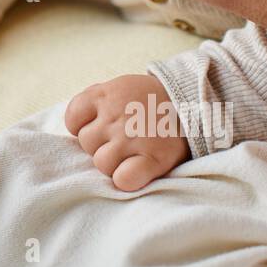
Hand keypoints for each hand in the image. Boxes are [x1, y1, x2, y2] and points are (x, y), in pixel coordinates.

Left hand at [64, 74, 189, 189]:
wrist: (193, 104)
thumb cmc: (151, 100)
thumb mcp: (121, 87)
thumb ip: (96, 100)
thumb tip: (75, 125)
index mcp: (105, 95)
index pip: (73, 119)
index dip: (84, 126)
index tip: (100, 126)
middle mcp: (116, 116)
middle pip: (86, 143)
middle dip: (101, 144)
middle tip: (123, 139)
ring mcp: (132, 138)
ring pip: (101, 164)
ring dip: (114, 163)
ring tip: (132, 153)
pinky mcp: (152, 159)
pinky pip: (122, 180)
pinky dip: (126, 179)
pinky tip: (137, 169)